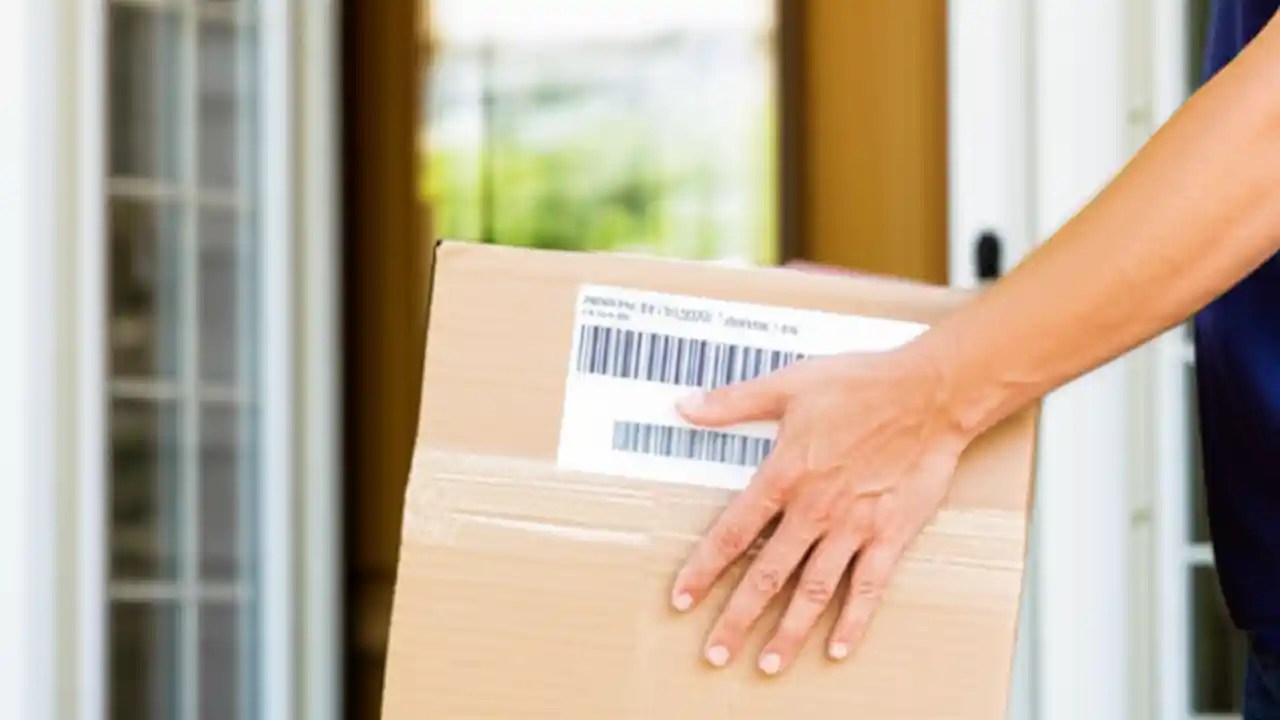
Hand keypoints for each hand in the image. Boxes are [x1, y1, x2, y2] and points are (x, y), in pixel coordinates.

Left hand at [669, 346, 973, 675]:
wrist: (929, 394)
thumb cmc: (862, 384)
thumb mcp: (788, 384)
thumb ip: (734, 402)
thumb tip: (686, 407)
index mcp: (785, 475)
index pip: (733, 532)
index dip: (704, 569)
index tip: (682, 598)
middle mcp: (815, 511)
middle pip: (767, 576)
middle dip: (738, 619)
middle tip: (716, 653)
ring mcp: (854, 528)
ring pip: (814, 592)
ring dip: (789, 631)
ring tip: (768, 665)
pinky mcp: (890, 536)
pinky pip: (869, 588)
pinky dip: (854, 621)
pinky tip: (838, 648)